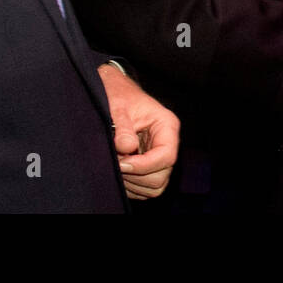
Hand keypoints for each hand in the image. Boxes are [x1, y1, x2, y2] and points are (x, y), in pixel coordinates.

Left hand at [97, 63, 180, 199]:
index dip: (144, 165)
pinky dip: (132, 187)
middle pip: (162, 175)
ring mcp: (159, 157)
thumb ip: (122, 127)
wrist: (116, 94)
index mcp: (167, 126)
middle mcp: (167, 143)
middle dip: (137, 175)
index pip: (166, 155)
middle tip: (116, 163)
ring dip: (133, 183)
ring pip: (155, 185)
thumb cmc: (119, 97)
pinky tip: (119, 172)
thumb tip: (126, 148)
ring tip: (117, 165)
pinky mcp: (150, 167)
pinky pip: (147, 188)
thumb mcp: (118, 107)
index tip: (122, 163)